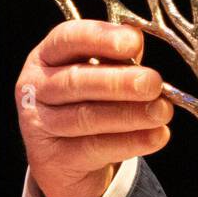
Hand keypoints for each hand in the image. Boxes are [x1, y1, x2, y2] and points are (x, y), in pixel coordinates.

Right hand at [15, 19, 171, 196]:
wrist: (64, 158)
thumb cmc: (87, 101)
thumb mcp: (98, 72)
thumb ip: (117, 56)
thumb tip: (138, 40)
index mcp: (48, 55)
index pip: (68, 38)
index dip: (101, 38)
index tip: (133, 41)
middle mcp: (36, 86)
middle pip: (75, 81)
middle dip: (119, 82)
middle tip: (153, 83)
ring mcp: (40, 124)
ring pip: (85, 117)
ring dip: (130, 114)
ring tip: (162, 111)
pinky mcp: (52, 158)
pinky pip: (94, 148)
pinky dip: (130, 142)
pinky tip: (156, 135)